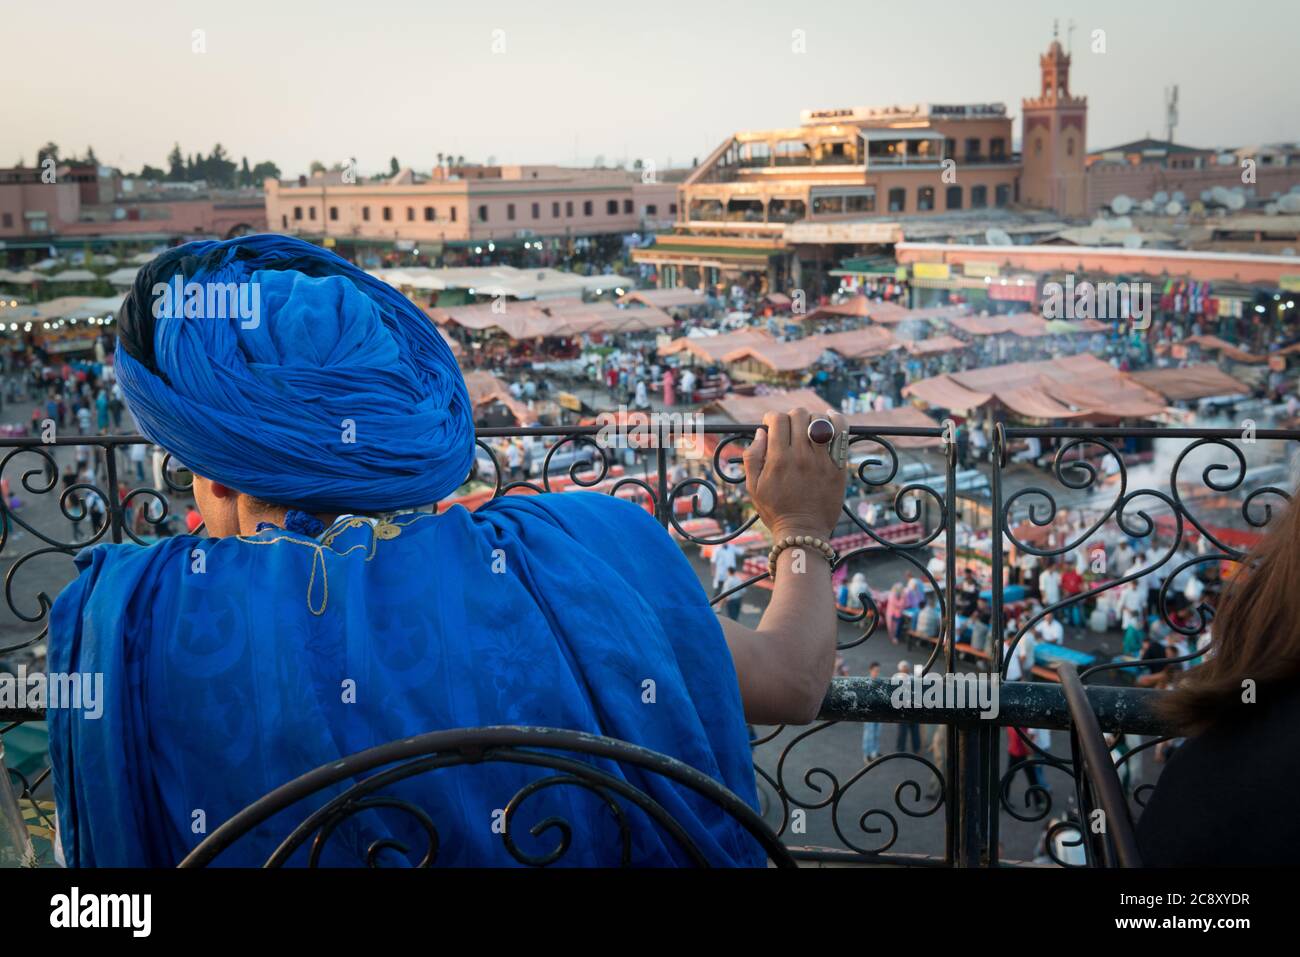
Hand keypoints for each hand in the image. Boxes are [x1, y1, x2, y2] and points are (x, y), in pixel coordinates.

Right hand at [743, 407, 848, 541]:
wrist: (803, 531)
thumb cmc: (775, 510)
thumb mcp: (753, 487)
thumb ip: (752, 457)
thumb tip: (761, 432)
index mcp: (778, 460)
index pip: (778, 420)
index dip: (771, 417)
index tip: (771, 425)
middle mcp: (801, 456)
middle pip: (799, 415)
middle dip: (790, 417)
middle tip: (789, 429)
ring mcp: (822, 460)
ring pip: (820, 420)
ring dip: (811, 418)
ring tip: (807, 427)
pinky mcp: (838, 466)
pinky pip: (841, 433)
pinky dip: (836, 421)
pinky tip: (830, 419)